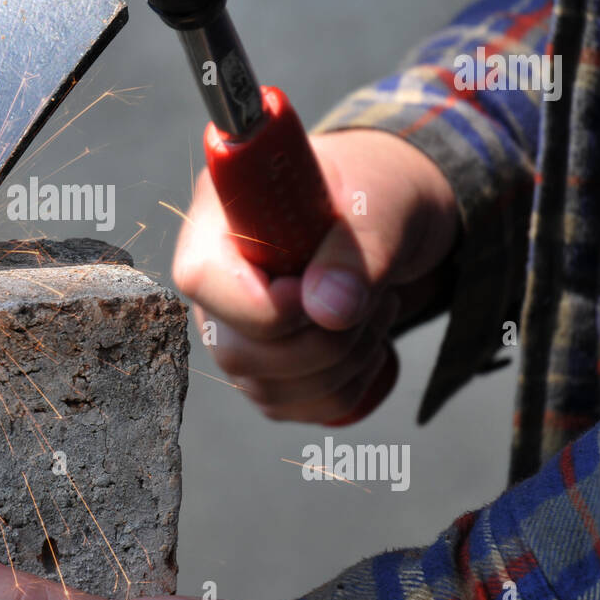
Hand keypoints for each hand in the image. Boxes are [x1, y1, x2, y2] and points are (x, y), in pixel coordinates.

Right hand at [172, 129, 457, 424]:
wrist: (395, 217)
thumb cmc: (380, 190)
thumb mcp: (382, 202)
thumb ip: (354, 252)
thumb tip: (328, 311)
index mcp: (220, 221)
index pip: (204, 283)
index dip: (267, 306)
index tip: (327, 290)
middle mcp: (216, 282)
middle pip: (236, 351)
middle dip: (323, 341)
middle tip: (374, 295)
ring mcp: (234, 330)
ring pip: (269, 389)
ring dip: (345, 361)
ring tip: (377, 305)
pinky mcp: (264, 370)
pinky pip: (298, 408)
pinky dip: (348, 385)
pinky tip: (364, 337)